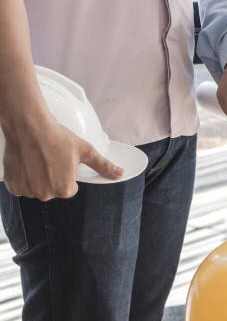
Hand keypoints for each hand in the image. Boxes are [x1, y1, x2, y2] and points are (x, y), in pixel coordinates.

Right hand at [2, 113, 122, 200]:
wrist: (29, 126)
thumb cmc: (57, 138)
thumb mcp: (86, 151)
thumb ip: (103, 166)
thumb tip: (119, 174)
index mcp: (64, 189)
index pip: (70, 189)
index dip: (68, 175)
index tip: (63, 163)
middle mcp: (45, 194)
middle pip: (53, 189)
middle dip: (53, 176)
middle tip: (51, 158)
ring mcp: (27, 190)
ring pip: (37, 188)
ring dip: (39, 177)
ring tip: (39, 159)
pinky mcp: (13, 184)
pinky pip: (22, 186)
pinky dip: (25, 177)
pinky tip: (29, 163)